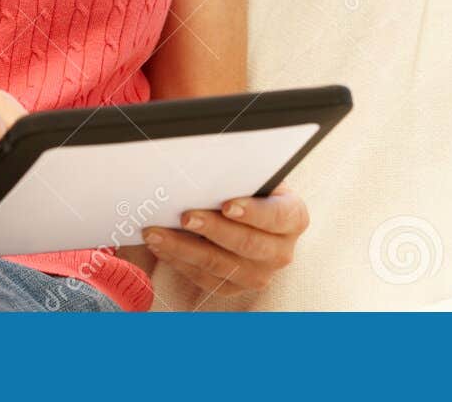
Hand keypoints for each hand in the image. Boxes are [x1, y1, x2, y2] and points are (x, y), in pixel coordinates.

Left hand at [141, 181, 308, 297]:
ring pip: (220, 265)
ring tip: (157, 232)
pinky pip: (204, 279)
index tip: (227, 205)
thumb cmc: (251, 189)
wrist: (250, 214)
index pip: (278, 217)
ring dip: (184, 248)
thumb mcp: (257, 177)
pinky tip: (161, 246)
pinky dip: (179, 261)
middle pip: (247, 244)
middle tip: (185, 216)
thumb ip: (245, 173)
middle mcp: (281, 251)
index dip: (253, 212)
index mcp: (294, 218)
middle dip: (213, 229)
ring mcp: (258, 274)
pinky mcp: (234, 287)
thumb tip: (213, 164)